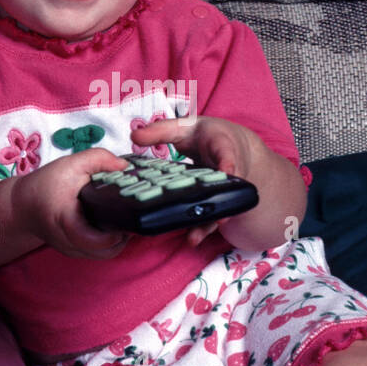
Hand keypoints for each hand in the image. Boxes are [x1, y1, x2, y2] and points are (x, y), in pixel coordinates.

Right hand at [12, 147, 133, 258]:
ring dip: (117, 241)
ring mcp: (71, 249)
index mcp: (67, 221)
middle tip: (129, 218)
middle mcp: (69, 241)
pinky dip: (108, 243)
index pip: (93, 240)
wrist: (22, 206)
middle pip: (105, 253)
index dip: (112, 235)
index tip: (122, 220)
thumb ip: (100, 159)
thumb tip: (126, 166)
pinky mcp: (73, 251)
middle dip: (122, 238)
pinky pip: (96, 254)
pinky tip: (112, 225)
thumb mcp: (71, 164)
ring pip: (103, 255)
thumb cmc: (44, 185)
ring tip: (122, 220)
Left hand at [128, 116, 260, 245]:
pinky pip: (211, 214)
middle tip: (217, 216)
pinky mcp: (217, 201)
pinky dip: (202, 227)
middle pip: (227, 188)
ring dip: (208, 222)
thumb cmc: (207, 136)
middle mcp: (229, 170)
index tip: (226, 172)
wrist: (232, 144)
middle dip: (222, 202)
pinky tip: (191, 238)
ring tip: (194, 237)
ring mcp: (224, 189)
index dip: (228, 163)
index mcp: (222, 145)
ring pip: (220, 206)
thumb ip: (161, 131)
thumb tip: (134, 136)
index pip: (227, 153)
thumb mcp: (185, 127)